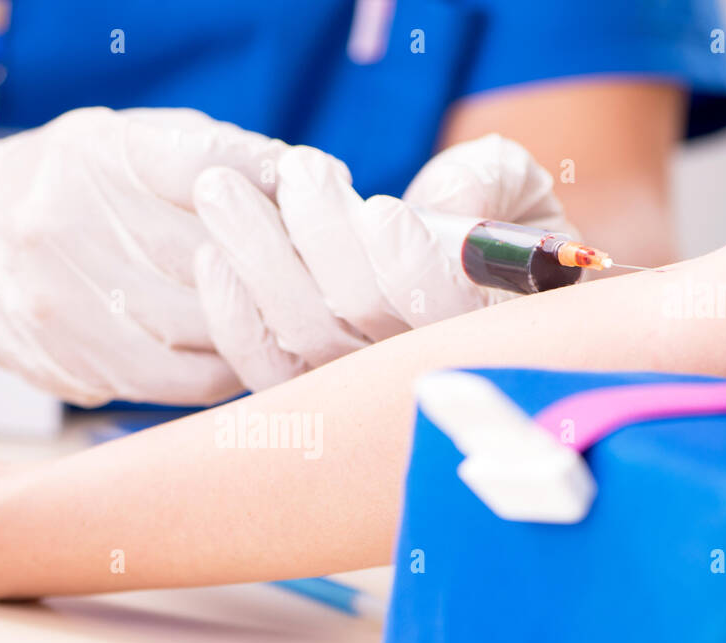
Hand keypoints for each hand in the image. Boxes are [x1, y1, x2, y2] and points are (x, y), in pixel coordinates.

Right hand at [0, 107, 286, 405]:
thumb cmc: (70, 189)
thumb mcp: (122, 142)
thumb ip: (210, 151)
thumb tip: (308, 179)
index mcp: (90, 154)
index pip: (208, 169)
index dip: (268, 193)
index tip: (300, 203)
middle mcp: (64, 224)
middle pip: (212, 256)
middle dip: (274, 266)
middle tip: (309, 272)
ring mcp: (63, 303)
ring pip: (203, 327)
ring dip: (257, 324)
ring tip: (281, 314)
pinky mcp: (73, 364)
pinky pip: (180, 381)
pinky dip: (225, 368)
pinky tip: (238, 350)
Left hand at [191, 133, 570, 389]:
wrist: (452, 262)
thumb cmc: (492, 216)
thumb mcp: (513, 187)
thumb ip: (492, 181)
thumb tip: (447, 200)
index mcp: (490, 327)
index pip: (449, 314)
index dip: (413, 269)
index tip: (382, 210)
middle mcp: (422, 370)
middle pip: (363, 323)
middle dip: (323, 238)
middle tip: (296, 168)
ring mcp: (360, 389)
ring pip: (306, 341)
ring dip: (259, 260)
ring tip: (223, 191)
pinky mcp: (309, 390)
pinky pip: (268, 371)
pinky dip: (234, 319)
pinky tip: (213, 261)